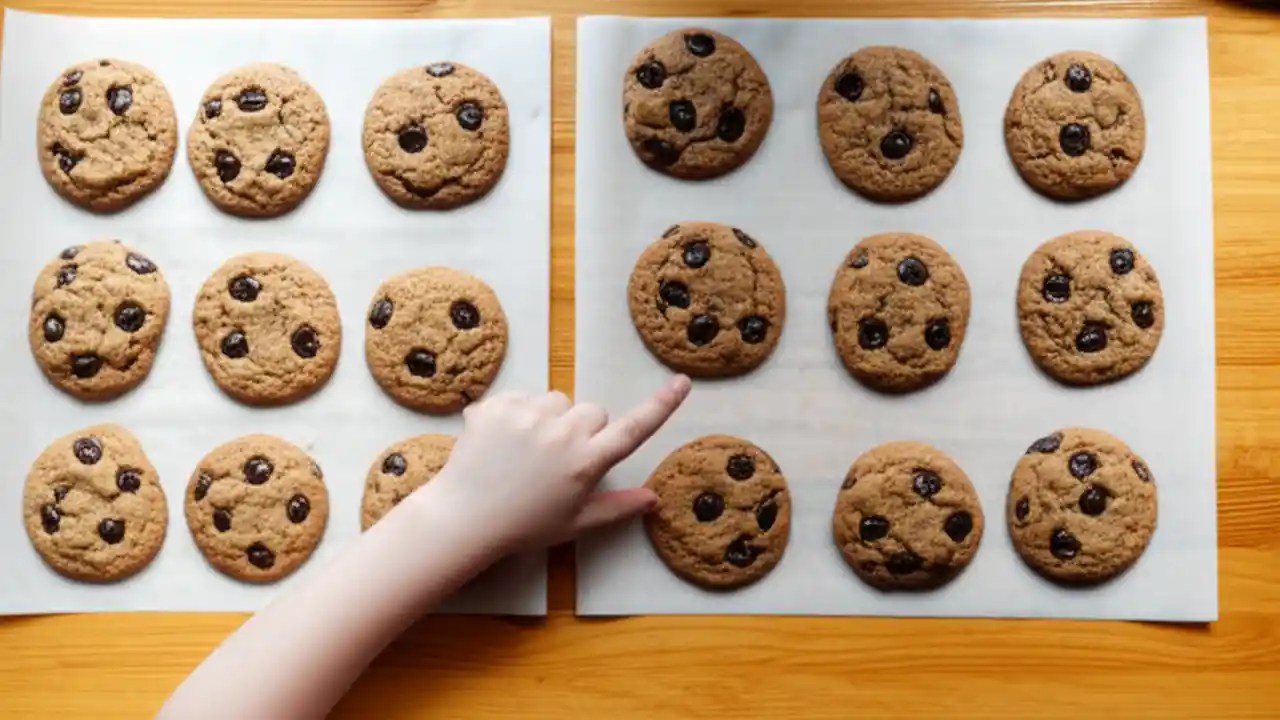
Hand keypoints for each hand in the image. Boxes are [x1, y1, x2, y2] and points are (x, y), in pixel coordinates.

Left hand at [424, 375, 690, 552]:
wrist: (464, 517)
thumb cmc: (523, 526)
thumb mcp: (574, 523)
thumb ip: (617, 508)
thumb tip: (654, 498)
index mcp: (587, 461)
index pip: (633, 428)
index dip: (661, 406)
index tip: (682, 383)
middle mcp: (563, 432)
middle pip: (592, 412)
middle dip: (583, 429)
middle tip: (559, 459)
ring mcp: (529, 414)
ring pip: (555, 401)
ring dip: (549, 418)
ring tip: (526, 451)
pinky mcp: (498, 404)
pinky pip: (520, 397)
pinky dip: (514, 414)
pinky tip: (501, 443)